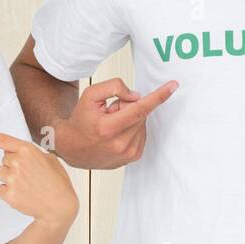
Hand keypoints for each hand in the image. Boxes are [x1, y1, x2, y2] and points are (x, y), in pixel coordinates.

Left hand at [0, 128, 78, 229]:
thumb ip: (30, 152)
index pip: (2, 140)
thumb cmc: (57, 182)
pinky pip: (0, 189)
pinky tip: (23, 195)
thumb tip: (12, 150)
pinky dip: (8, 192)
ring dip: (10, 178)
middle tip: (30, 176)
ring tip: (27, 185)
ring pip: (0, 174)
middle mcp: (18, 162)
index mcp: (28, 150)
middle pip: (4, 160)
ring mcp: (12, 178)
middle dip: (13, 166)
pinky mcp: (9, 194)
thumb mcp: (49, 159)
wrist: (60, 207)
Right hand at [53, 76, 177, 169]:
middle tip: (110, 113)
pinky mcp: (133, 158)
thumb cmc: (80, 121)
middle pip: (140, 114)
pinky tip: (116, 134)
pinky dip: (132, 129)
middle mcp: (120, 144)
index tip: (173, 85)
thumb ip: (113, 87)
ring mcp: (128, 154)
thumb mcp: (90, 96)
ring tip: (111, 126)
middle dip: (128, 107)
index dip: (158, 96)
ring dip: (130, 119)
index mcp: (108, 128)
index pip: (139, 109)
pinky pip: (142, 134)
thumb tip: (136, 96)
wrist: (71, 148)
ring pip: (142, 124)